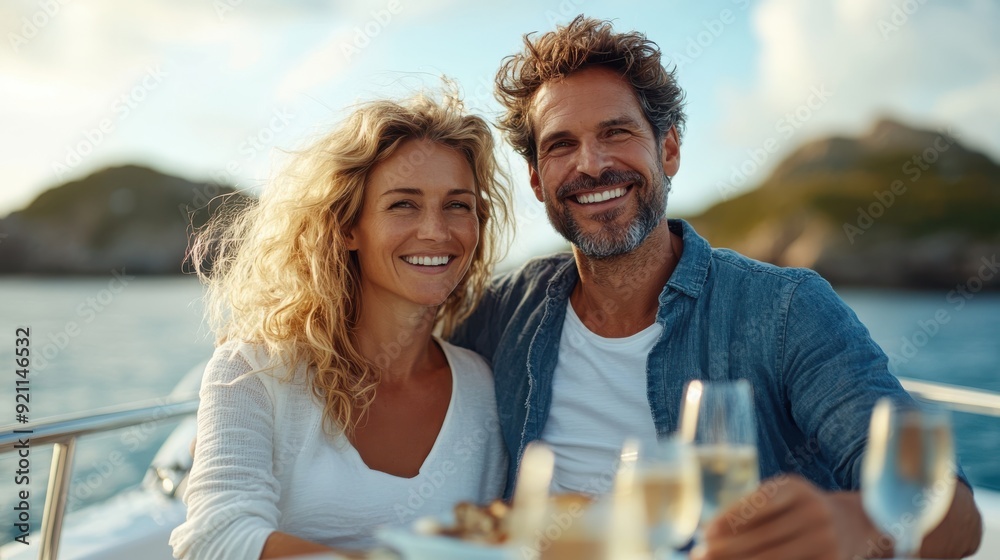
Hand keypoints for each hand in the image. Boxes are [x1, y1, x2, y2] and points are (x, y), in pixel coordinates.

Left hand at [693, 474, 880, 559]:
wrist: (853, 523)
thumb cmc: (799, 508)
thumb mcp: (781, 496)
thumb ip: (751, 509)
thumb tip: (707, 534)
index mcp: (794, 488)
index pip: (759, 502)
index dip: (729, 518)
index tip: (704, 533)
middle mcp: (814, 511)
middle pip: (762, 537)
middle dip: (726, 550)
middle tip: (699, 556)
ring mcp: (826, 540)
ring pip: (773, 559)